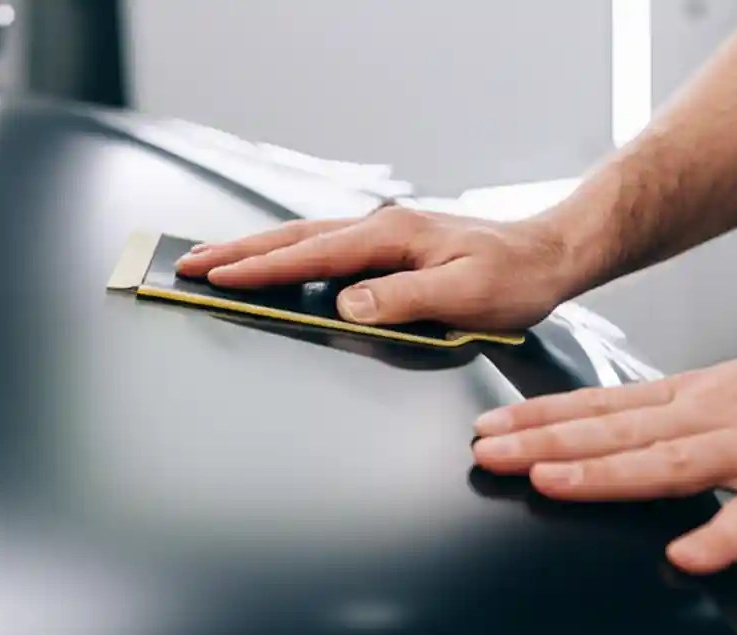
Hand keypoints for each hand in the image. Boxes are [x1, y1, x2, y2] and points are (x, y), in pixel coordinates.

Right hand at [175, 206, 580, 329]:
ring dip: (255, 251)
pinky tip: (270, 263)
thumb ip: (405, 298)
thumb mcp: (466, 293)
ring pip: (302, 240)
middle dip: (237, 252)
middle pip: (292, 239)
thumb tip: (348, 304)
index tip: (216, 276)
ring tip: (212, 260)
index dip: (260, 269)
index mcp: (391, 237)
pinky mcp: (387, 249)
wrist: (549, 255)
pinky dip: (285, 255)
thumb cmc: (515, 277)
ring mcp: (381, 236)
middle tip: (187, 263)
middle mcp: (380, 229)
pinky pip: (322, 249)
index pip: (311, 255)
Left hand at [472, 320, 736, 573]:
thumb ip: (658, 417)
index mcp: (684, 396)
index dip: (539, 415)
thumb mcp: (715, 392)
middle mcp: (705, 415)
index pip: (598, 405)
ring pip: (667, 462)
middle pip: (614, 432)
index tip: (488, 425)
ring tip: (551, 482)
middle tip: (489, 452)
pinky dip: (721, 534)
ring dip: (606, 473)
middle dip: (545, 443)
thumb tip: (594, 434)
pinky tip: (682, 554)